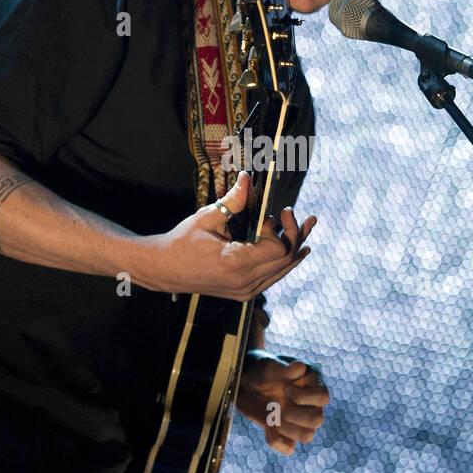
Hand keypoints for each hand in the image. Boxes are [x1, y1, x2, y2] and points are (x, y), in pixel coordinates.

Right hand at [132, 171, 315, 300]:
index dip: (280, 230)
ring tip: (307, 227)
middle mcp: (244, 282)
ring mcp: (245, 291)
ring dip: (295, 248)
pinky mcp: (244, 293)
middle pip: (286, 260)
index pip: (278, 249)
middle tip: (295, 214)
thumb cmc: (183, 242)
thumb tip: (248, 179)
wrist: (165, 269)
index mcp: (235, 263)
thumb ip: (233, 200)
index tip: (269, 216)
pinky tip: (297, 250)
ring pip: (283, 271)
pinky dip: (285, 262)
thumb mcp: (207, 217)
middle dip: (295, 234)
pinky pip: (272, 277)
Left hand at [235, 355, 329, 454]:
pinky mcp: (286, 433)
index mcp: (311, 385)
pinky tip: (267, 427)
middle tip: (276, 404)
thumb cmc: (261, 371)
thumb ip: (284, 369)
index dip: (305, 396)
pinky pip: (289, 448)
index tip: (285, 388)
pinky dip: (277, 440)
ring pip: (308, 436)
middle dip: (294, 414)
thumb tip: (301, 367)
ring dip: (286, 428)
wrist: (245, 384)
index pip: (323, 397)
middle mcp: (310, 405)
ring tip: (271, 416)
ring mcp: (299, 421)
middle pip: (317, 420)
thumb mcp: (269, 367)